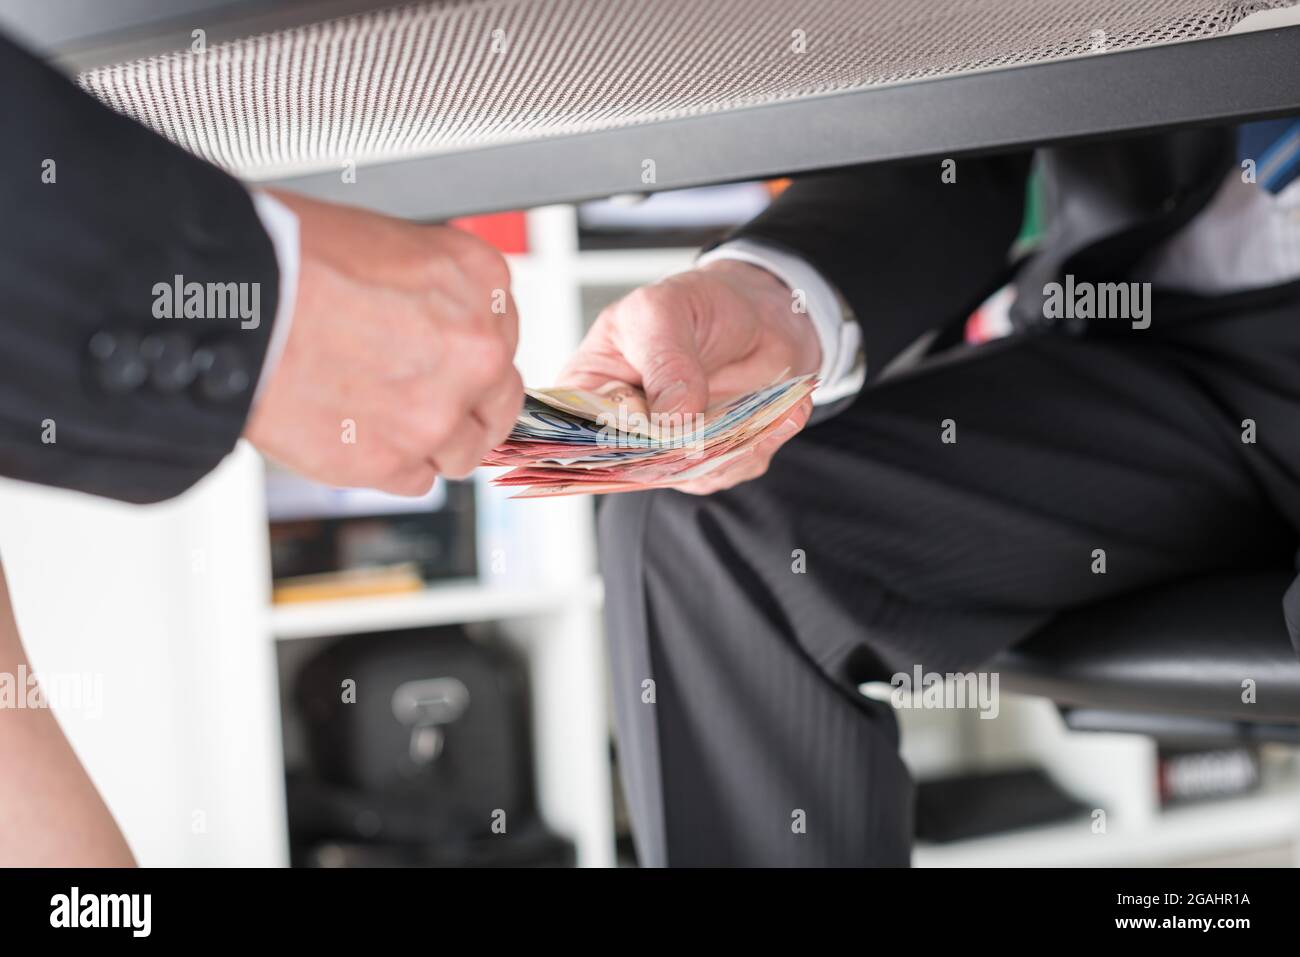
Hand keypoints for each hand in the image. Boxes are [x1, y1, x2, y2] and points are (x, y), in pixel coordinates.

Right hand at [245, 192, 523, 493]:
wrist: (232, 302)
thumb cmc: (290, 259)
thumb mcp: (389, 241)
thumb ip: (437, 290)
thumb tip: (442, 320)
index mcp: (480, 282)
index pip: (503, 335)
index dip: (468, 352)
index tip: (444, 360)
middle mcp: (476, 350)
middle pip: (500, 399)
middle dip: (468, 404)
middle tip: (424, 399)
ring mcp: (439, 411)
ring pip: (465, 449)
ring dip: (431, 441)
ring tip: (381, 419)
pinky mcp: (395, 460)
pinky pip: (417, 480)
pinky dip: (390, 466)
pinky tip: (356, 435)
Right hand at [557, 260, 817, 493]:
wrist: (759, 314)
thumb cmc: (697, 303)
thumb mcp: (664, 311)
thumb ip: (664, 362)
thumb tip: (672, 418)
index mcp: (589, 391)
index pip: (576, 436)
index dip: (607, 442)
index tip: (650, 427)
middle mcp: (624, 430)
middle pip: (637, 465)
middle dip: (681, 444)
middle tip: (714, 411)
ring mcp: (668, 449)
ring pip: (690, 471)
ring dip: (730, 442)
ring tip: (756, 401)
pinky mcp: (711, 459)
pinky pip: (732, 467)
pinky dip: (761, 440)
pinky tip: (777, 411)